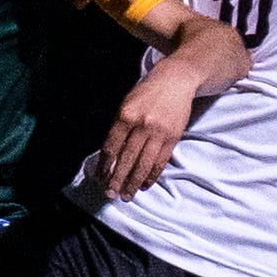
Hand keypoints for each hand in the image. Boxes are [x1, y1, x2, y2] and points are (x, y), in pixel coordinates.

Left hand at [95, 56, 198, 200]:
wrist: (176, 80)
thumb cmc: (147, 93)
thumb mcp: (127, 105)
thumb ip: (119, 128)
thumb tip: (110, 157)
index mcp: (126, 115)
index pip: (112, 147)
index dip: (104, 165)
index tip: (100, 178)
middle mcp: (142, 125)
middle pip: (127, 159)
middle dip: (117, 180)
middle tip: (111, 195)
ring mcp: (159, 133)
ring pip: (144, 164)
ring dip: (134, 182)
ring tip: (127, 195)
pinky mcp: (172, 138)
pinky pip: (160, 162)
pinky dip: (151, 176)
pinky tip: (144, 184)